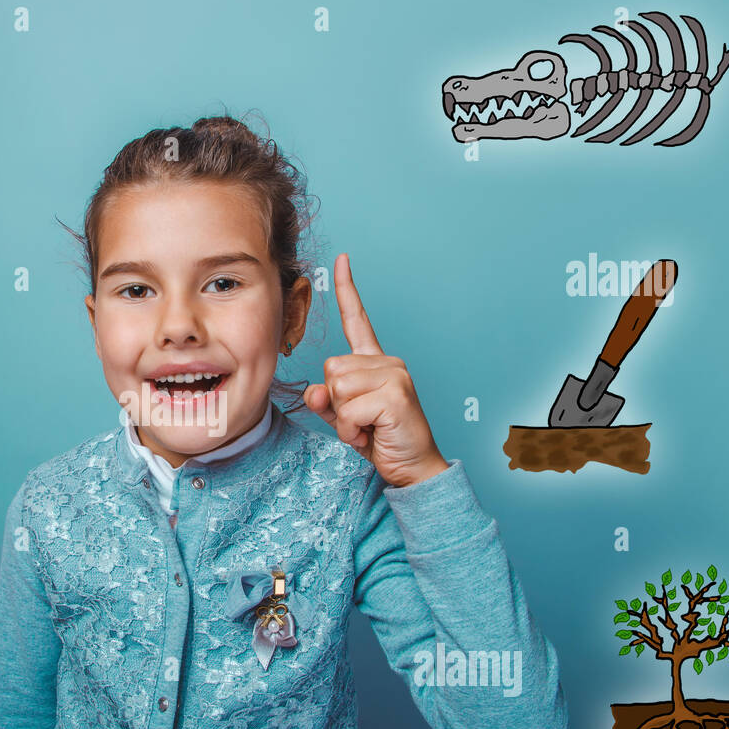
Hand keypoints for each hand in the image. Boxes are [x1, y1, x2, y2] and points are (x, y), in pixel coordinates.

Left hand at [303, 253, 448, 487]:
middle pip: (330, 368)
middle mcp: (388, 362)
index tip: (341, 260)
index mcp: (375, 363)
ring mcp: (395, 375)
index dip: (346, 290)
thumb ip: (325, 402)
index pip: (357, 320)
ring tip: (367, 427)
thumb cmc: (380, 440)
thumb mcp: (344, 419)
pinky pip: (348, 409)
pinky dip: (351, 429)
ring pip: (337, 387)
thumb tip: (315, 391)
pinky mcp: (395, 395)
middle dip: (335, 402)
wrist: (413, 468)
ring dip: (343, 417)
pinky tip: (372, 434)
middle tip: (360, 419)